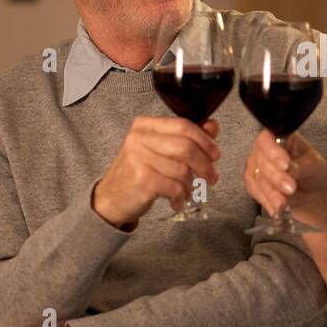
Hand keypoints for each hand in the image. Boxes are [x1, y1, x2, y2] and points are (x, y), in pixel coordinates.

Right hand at [92, 117, 220, 229]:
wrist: (111, 198)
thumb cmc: (138, 173)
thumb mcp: (160, 150)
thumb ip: (187, 137)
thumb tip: (213, 126)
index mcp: (145, 126)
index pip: (183, 125)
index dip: (205, 140)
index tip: (215, 154)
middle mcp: (139, 138)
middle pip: (185, 147)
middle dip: (204, 165)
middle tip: (212, 177)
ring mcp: (138, 158)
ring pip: (182, 170)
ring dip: (192, 185)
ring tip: (189, 191)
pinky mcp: (142, 180)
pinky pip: (174, 187)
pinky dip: (181, 196)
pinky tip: (177, 201)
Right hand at [244, 131, 326, 218]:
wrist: (313, 195)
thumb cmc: (314, 173)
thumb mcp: (314, 166)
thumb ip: (301, 166)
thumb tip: (289, 169)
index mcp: (281, 136)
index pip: (269, 138)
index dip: (274, 151)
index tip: (285, 165)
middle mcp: (265, 149)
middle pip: (261, 159)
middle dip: (276, 177)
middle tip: (290, 188)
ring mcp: (257, 165)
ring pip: (256, 178)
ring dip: (270, 193)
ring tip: (284, 203)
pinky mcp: (254, 183)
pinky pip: (255, 191)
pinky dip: (267, 201)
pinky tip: (277, 208)